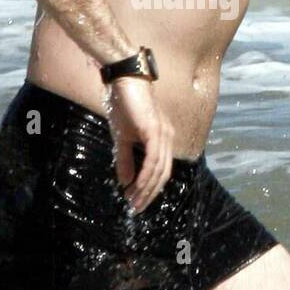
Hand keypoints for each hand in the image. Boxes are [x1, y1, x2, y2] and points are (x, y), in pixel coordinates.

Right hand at [104, 78, 174, 213]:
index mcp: (162, 139)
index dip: (150, 188)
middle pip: (163, 174)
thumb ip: (125, 159)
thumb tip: (125, 182)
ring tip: (133, 200)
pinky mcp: (155, 130)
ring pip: (159, 169)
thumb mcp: (122, 138)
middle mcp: (167, 138)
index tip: (137, 202)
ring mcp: (163, 134)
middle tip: (136, 208)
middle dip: (149, 193)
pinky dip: (145, 174)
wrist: (124, 80)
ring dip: (146, 187)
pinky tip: (135, 185)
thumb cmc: (124, 105)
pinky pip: (153, 158)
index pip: (161, 171)